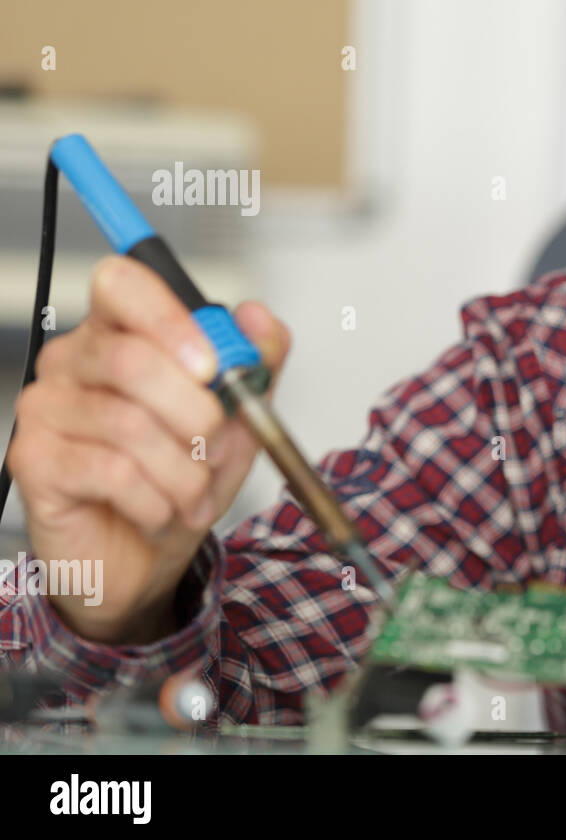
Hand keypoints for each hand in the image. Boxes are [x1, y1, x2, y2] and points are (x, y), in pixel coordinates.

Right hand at [6, 255, 290, 643]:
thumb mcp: (239, 419)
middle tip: (215, 446)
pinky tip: (159, 511)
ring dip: (182, 471)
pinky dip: (154, 499)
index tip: (213, 364)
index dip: (171, 319)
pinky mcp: (33, 459)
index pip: (122, 283)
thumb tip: (259, 318)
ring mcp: (46, 408)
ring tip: (192, 492)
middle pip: (133, 359)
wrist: (149, 556)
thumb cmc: (183, 477)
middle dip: (196, 413)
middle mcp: (74, 361)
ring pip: (128, 424)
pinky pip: (109, 471)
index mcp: (121, 333)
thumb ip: (256, 363)